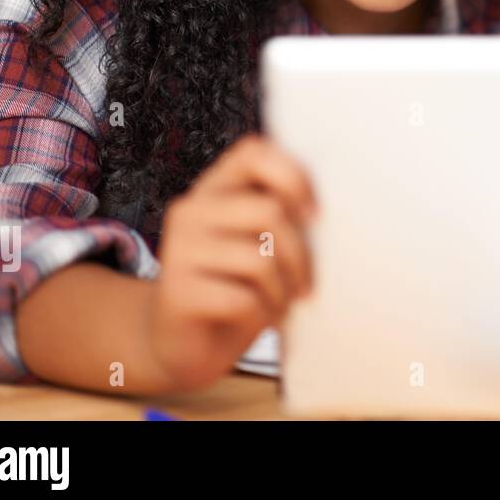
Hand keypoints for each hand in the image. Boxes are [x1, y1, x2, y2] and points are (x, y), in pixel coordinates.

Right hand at [148, 134, 315, 390]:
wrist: (184, 347)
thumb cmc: (238, 287)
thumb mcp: (259, 244)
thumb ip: (280, 215)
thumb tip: (323, 210)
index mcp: (213, 189)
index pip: (253, 152)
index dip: (293, 177)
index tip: (315, 216)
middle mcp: (190, 210)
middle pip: (269, 211)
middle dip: (299, 256)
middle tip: (305, 285)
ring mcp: (178, 251)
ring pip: (260, 259)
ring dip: (282, 291)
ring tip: (280, 304)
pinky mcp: (176, 293)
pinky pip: (244, 299)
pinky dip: (262, 316)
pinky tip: (257, 320)